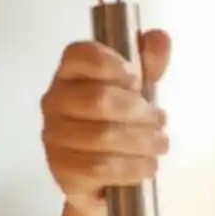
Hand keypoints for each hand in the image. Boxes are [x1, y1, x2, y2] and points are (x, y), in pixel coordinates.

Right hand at [41, 31, 171, 213]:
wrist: (100, 177)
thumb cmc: (117, 123)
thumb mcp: (137, 91)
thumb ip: (148, 63)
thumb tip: (160, 38)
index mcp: (70, 73)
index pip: (81, 55)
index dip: (112, 64)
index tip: (137, 80)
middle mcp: (54, 101)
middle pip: (99, 99)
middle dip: (139, 112)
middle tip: (160, 121)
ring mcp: (54, 136)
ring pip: (103, 137)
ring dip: (142, 142)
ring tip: (160, 144)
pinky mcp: (60, 169)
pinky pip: (100, 168)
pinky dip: (132, 167)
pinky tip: (147, 166)